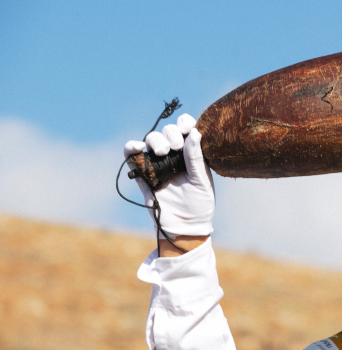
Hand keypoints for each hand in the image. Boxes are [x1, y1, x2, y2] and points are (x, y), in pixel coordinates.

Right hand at [123, 113, 214, 238]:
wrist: (184, 226)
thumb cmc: (199, 204)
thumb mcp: (202, 180)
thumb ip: (195, 158)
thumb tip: (194, 132)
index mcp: (191, 154)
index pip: (186, 129)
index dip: (184, 123)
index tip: (187, 128)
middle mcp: (174, 155)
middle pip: (167, 132)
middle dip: (170, 134)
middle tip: (175, 147)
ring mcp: (157, 163)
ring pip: (151, 140)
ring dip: (155, 140)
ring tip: (162, 152)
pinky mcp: (142, 174)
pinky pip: (132, 156)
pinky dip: (131, 148)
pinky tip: (137, 148)